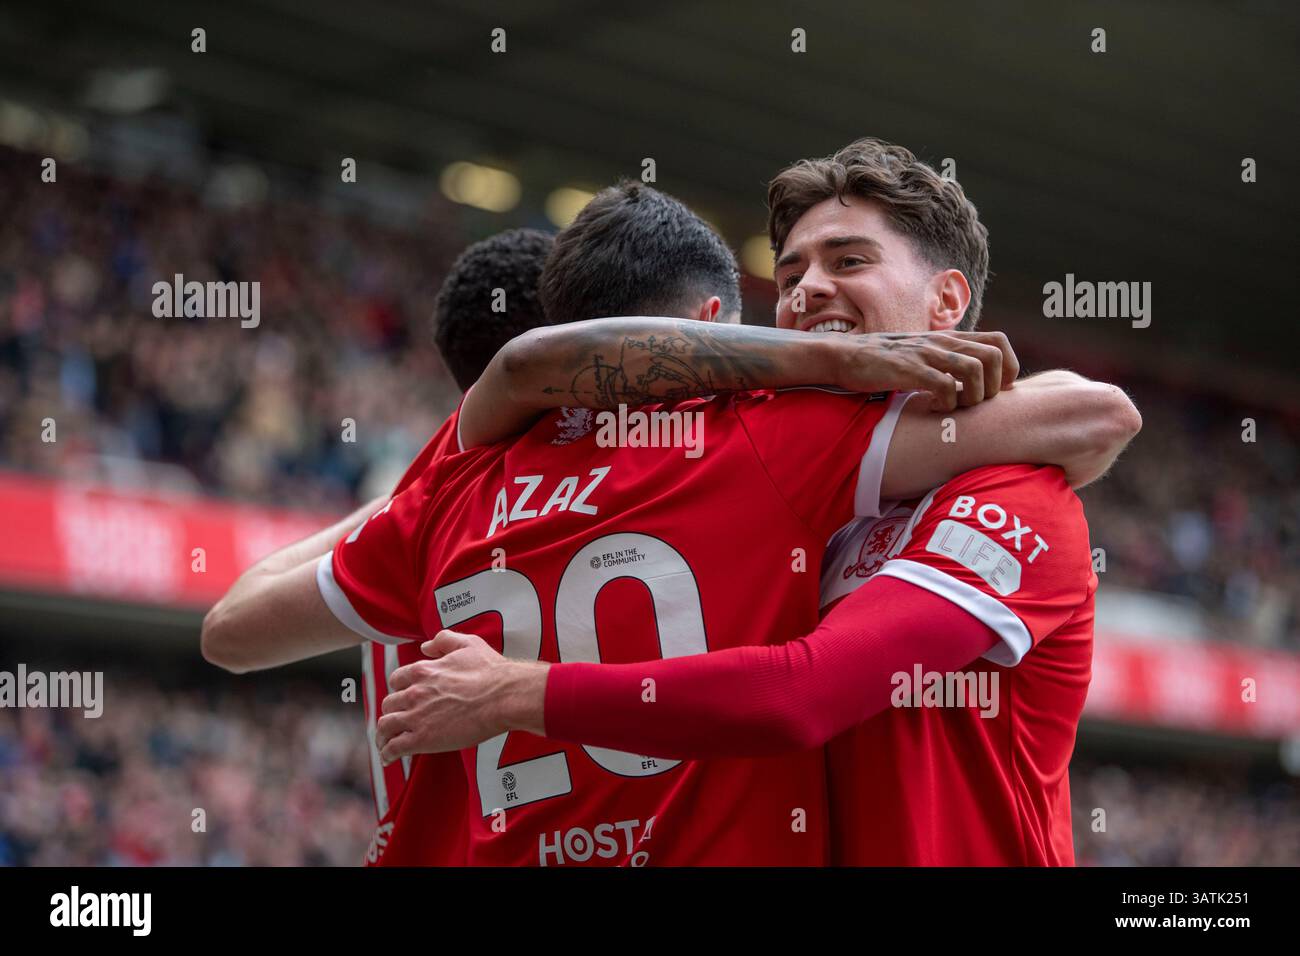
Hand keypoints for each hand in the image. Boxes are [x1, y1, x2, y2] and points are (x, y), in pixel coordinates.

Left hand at [376, 629, 547, 764]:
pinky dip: (388, 753)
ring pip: (385, 726)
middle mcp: (415, 693)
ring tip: (384, 743)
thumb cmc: (491, 672)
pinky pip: (394, 747)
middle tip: (394, 721)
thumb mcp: (468, 644)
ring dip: (382, 735)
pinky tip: (389, 758)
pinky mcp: (422, 738)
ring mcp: (416, 716)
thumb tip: (426, 646)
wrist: (503, 697)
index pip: (397, 680)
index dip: (398, 689)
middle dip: (390, 712)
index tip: (402, 697)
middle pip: (388, 704)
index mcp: (423, 671)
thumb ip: (444, 640)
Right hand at [835, 330, 1018, 410]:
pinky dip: (946, 403)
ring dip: (971, 397)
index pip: (999, 342)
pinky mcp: (909, 369)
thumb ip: (946, 361)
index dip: (1007, 368)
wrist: (845, 356)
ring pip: (974, 370)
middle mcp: (942, 342)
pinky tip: (932, 408)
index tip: (994, 391)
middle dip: (993, 388)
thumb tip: (971, 381)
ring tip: (953, 407)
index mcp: (949, 339)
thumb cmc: (884, 361)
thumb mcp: (922, 354)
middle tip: (974, 404)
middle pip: (993, 357)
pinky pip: (944, 386)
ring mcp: (926, 354)